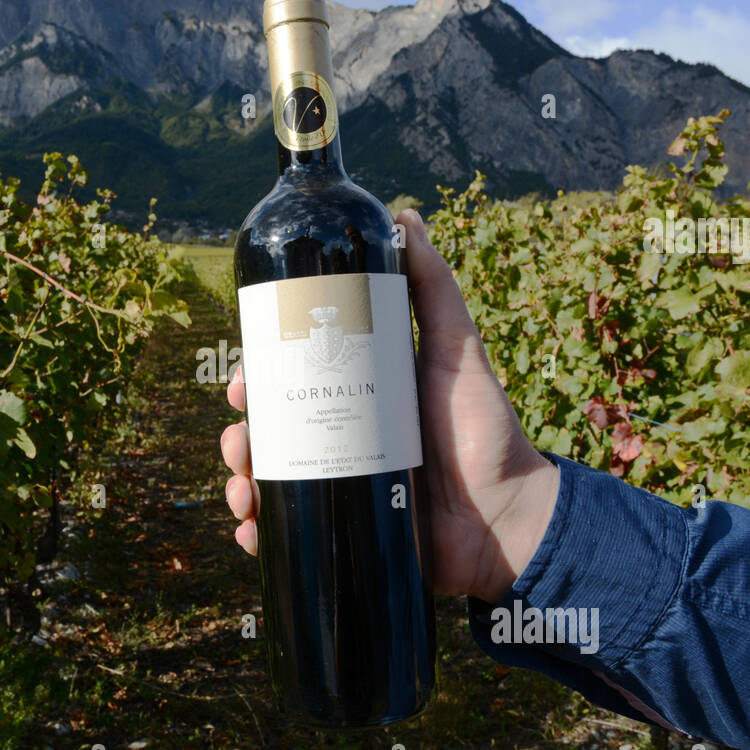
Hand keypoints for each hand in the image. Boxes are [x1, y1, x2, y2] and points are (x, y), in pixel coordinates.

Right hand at [220, 209, 559, 602]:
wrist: (509, 519)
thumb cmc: (486, 430)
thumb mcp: (458, 349)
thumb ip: (435, 286)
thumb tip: (404, 216)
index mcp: (357, 393)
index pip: (291, 379)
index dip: (258, 379)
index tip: (244, 381)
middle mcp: (343, 436)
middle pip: (271, 430)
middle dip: (241, 434)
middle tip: (242, 438)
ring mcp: (341, 484)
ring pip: (272, 479)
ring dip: (240, 482)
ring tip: (243, 489)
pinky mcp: (346, 529)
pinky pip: (290, 530)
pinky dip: (259, 532)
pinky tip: (251, 531)